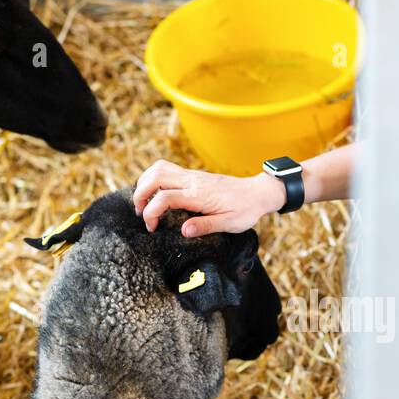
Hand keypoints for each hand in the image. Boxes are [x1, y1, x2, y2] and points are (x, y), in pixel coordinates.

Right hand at [132, 159, 285, 236]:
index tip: (153, 228)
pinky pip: (167, 169)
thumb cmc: (245, 210)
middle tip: (140, 214)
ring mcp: (192, 175)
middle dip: (140, 194)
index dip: (152, 212)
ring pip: (159, 168)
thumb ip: (206, 226)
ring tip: (144, 202)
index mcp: (199, 195)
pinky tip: (156, 194)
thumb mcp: (230, 224)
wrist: (257, 193)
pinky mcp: (193, 175)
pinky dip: (154, 178)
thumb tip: (183, 231)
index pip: (164, 198)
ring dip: (145, 182)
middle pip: (155, 177)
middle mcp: (192, 181)